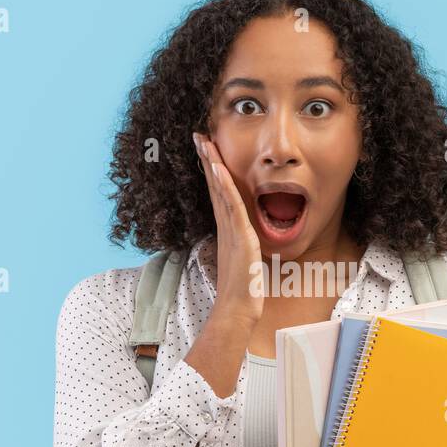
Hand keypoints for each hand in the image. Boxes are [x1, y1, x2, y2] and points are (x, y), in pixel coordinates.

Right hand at [192, 131, 262, 328]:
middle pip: (214, 185)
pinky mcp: (239, 236)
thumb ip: (244, 247)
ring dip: (212, 164)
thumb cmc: (242, 292)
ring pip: (220, 190)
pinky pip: (231, 205)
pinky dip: (224, 185)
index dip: (212, 170)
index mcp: (227, 230)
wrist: (237, 310)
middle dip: (207, 159)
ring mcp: (231, 230)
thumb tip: (247, 242)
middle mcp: (226, 226)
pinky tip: (218, 168)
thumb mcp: (245, 261)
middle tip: (199, 135)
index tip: (207, 150)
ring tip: (204, 141)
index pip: (218, 193)